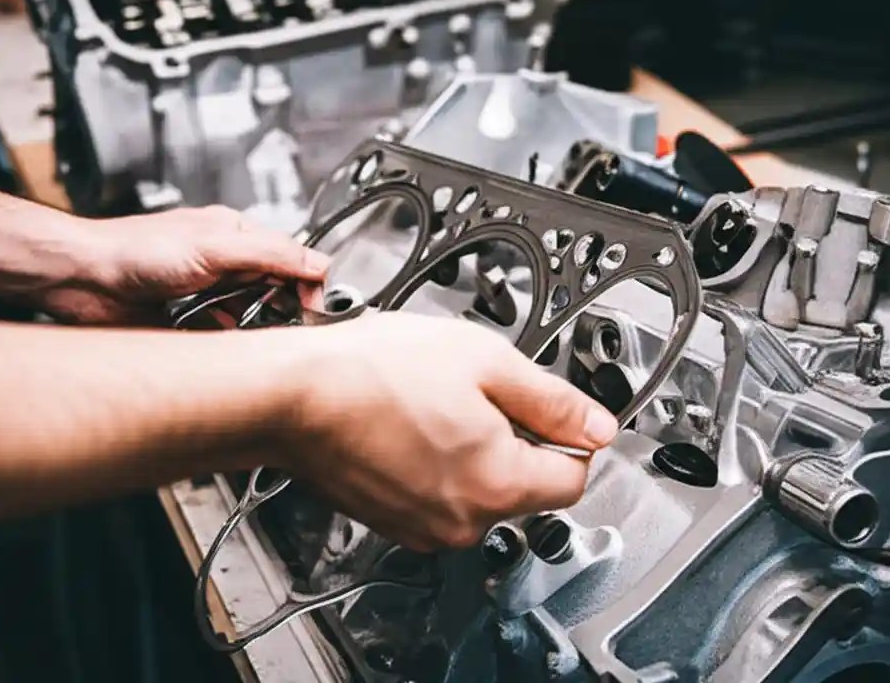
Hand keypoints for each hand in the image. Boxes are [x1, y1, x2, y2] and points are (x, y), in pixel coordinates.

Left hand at [43, 207, 329, 324]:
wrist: (82, 278)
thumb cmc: (134, 251)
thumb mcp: (214, 247)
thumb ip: (269, 255)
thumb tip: (317, 264)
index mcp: (232, 234)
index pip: (289, 257)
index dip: (307, 283)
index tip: (315, 310)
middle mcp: (222, 262)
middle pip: (274, 288)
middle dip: (287, 308)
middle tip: (294, 329)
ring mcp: (205, 292)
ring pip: (250, 314)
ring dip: (257, 327)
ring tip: (261, 339)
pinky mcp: (186, 321)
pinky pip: (221, 336)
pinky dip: (229, 344)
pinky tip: (230, 349)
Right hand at [279, 313, 618, 551]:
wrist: (291, 395)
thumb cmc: (373, 373)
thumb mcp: (486, 361)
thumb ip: (553, 400)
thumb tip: (598, 426)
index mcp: (500, 483)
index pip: (574, 478)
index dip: (571, 436)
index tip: (552, 409)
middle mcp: (464, 522)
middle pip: (525, 487)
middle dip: (515, 441)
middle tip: (477, 391)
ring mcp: (423, 528)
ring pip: (478, 492)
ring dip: (471, 453)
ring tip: (433, 404)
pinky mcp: (391, 522)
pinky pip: (437, 498)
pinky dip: (433, 466)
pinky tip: (407, 424)